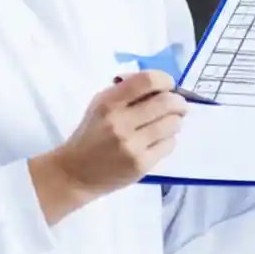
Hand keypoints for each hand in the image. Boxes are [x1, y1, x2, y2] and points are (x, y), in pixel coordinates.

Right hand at [29, 71, 185, 223]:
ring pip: (172, 124)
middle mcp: (121, 122)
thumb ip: (126, 92)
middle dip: (179, 102)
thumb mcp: (100, 105)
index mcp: (109, 103)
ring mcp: (132, 145)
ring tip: (168, 124)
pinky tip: (158, 141)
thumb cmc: (90, 135)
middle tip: (179, 106)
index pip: (148, 81)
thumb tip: (161, 86)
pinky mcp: (141, 165)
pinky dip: (169, 140)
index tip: (169, 85)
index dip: (165, 80)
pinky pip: (169, 145)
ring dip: (176, 121)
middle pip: (166, 103)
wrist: (75, 173)